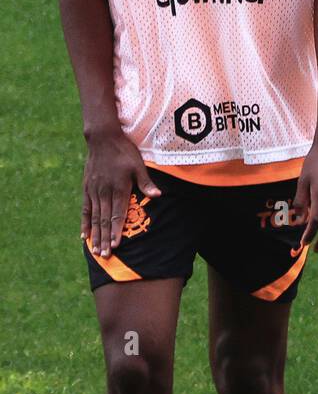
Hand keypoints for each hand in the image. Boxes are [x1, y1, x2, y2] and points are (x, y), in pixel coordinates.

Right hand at [82, 132, 160, 257]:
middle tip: (104, 256)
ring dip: (95, 235)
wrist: (103, 138)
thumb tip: (158, 195)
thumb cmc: (124, 151)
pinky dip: (84, 223)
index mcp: (119, 188)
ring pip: (94, 218)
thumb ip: (146, 182)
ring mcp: (94, 191)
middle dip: (105, 239)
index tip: (115, 246)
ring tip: (95, 251)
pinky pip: (85, 209)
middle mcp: (104, 192)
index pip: (118, 214)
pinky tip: (84, 235)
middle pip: (105, 220)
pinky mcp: (87, 188)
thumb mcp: (138, 164)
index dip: (116, 231)